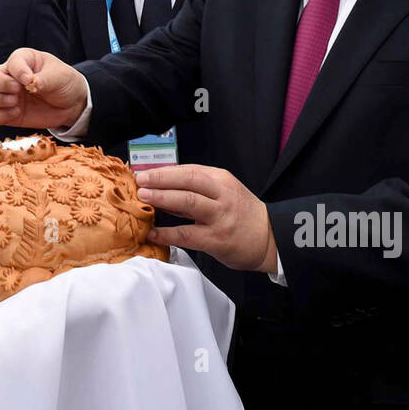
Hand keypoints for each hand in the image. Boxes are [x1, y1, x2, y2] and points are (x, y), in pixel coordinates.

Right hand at [0, 49, 87, 128]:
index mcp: (22, 60)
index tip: (30, 81)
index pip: (11, 62)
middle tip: (17, 91)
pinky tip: (16, 113)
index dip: (18, 72)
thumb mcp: (59, 77)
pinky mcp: (6, 112)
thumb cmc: (64, 83)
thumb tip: (29, 83)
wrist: (71, 105)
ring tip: (16, 102)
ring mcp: (6, 94)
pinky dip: (0, 115)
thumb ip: (43, 79)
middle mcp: (9, 75)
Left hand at [136, 164, 276, 272]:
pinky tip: (153, 233)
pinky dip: (167, 233)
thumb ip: (197, 189)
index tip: (144, 173)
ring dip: (162, 198)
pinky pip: (187, 234)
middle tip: (139, 182)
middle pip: (187, 181)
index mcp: (221, 179)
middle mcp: (221, 195)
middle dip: (160, 179)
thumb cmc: (241, 214)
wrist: (269, 239)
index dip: (163, 171)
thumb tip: (161, 188)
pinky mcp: (216, 239)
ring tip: (143, 198)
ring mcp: (220, 217)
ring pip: (187, 202)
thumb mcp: (224, 192)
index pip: (188, 170)